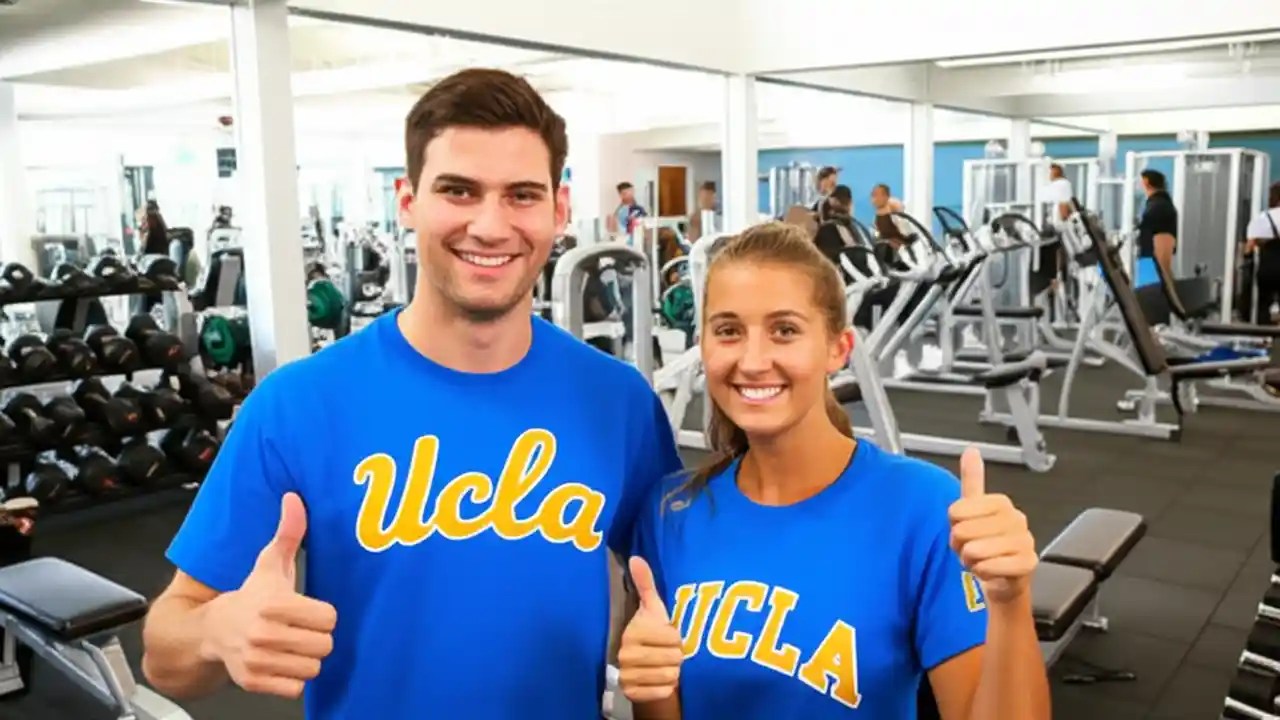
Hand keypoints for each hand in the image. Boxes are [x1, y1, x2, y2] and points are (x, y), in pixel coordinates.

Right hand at [200, 493, 336, 698]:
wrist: (210, 631)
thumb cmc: (250, 595)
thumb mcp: (269, 563)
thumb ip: (288, 533)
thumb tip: (294, 498)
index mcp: (273, 604)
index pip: (329, 618)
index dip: (322, 614)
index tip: (308, 610)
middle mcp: (263, 635)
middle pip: (325, 645)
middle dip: (317, 638)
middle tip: (300, 630)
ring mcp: (257, 662)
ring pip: (313, 668)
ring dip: (306, 659)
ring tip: (290, 646)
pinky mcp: (253, 683)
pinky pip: (296, 687)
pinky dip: (293, 679)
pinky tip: (281, 663)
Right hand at [617, 557, 682, 702]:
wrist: (642, 668)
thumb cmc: (652, 634)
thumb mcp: (652, 609)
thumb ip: (645, 584)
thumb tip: (636, 557)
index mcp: (633, 632)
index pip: (672, 637)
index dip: (676, 637)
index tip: (667, 636)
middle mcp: (626, 655)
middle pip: (674, 658)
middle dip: (676, 656)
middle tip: (667, 652)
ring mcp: (627, 676)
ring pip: (670, 675)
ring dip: (672, 672)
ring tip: (664, 665)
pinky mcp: (632, 693)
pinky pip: (663, 691)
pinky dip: (666, 687)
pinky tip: (659, 679)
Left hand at [948, 448, 1036, 605]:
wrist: (1003, 578)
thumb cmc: (985, 543)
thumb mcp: (972, 511)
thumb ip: (972, 480)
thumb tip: (971, 450)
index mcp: (1001, 503)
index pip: (957, 511)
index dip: (953, 525)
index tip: (961, 529)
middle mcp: (1016, 518)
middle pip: (964, 531)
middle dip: (960, 546)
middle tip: (970, 549)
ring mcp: (1025, 541)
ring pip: (976, 549)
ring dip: (970, 561)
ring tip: (979, 560)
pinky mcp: (1028, 563)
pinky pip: (991, 566)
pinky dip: (983, 571)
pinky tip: (988, 570)